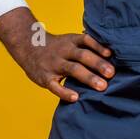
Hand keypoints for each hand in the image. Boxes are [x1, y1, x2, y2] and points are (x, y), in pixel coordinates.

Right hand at [0, 7, 114, 101]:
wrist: (28, 47)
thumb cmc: (57, 47)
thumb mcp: (69, 40)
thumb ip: (87, 47)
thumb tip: (112, 56)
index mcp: (71, 41)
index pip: (86, 41)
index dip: (99, 47)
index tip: (111, 54)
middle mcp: (63, 51)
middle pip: (82, 56)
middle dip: (98, 64)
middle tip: (111, 74)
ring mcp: (54, 64)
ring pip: (72, 69)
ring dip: (88, 78)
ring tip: (102, 86)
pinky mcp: (45, 78)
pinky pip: (55, 86)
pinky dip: (65, 92)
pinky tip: (76, 97)